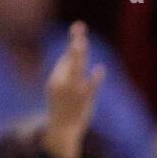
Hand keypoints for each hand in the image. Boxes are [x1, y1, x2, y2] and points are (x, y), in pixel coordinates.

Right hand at [44, 21, 104, 157]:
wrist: (63, 128)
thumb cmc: (63, 104)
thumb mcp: (60, 87)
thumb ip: (67, 70)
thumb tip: (74, 52)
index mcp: (56, 79)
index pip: (67, 61)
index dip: (76, 50)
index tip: (80, 29)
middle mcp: (64, 83)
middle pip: (70, 60)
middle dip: (75, 46)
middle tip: (79, 31)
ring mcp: (75, 91)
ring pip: (77, 70)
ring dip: (79, 56)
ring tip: (81, 42)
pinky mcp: (86, 99)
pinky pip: (91, 86)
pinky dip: (96, 78)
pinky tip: (100, 69)